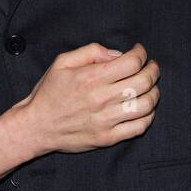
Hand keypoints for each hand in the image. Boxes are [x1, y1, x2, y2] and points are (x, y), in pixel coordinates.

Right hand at [19, 42, 159, 156]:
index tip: (141, 52)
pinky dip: (148, 116)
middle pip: (144, 82)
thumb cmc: (48, 93)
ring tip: (151, 87)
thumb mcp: (62, 62)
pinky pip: (139, 127)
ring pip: (146, 105)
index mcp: (91, 77)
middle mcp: (101, 98)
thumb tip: (117, 54)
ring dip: (154, 93)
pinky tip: (144, 108)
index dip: (142, 54)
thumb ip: (91, 51)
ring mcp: (106, 120)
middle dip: (153, 71)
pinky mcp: (107, 138)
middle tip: (151, 67)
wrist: (35, 126)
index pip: (131, 62)